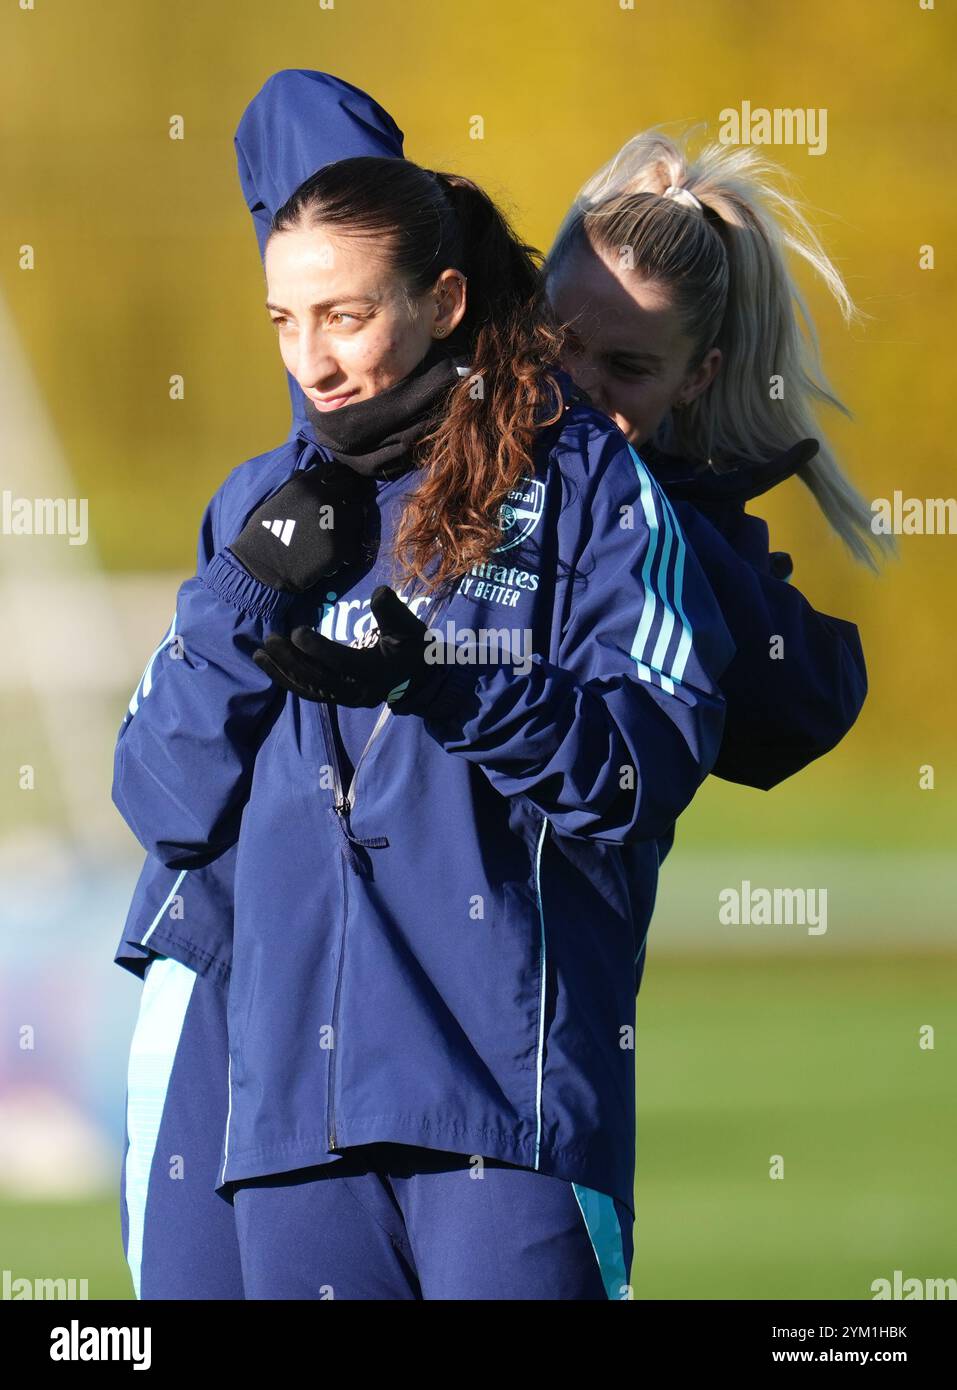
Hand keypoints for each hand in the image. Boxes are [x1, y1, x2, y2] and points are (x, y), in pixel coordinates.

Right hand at [228, 462, 373, 593]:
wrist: (262, 567)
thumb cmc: (263, 533)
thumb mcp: (276, 500)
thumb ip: (295, 485)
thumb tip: (306, 472)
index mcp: (306, 485)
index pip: (333, 469)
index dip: (337, 476)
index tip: (338, 484)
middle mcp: (324, 499)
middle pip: (351, 487)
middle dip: (348, 496)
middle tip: (343, 509)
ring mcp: (335, 522)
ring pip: (358, 514)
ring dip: (351, 522)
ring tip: (340, 533)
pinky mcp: (341, 547)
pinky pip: (355, 544)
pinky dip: (348, 550)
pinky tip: (336, 554)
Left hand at [253, 585, 430, 707]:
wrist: (419, 680)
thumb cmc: (413, 649)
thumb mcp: (410, 628)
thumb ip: (393, 611)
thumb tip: (378, 592)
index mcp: (375, 672)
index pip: (341, 663)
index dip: (317, 649)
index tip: (297, 631)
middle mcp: (358, 691)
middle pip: (318, 680)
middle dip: (291, 661)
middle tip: (269, 640)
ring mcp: (347, 699)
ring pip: (309, 690)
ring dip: (282, 673)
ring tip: (258, 655)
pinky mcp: (338, 698)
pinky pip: (309, 693)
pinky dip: (287, 681)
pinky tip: (270, 666)